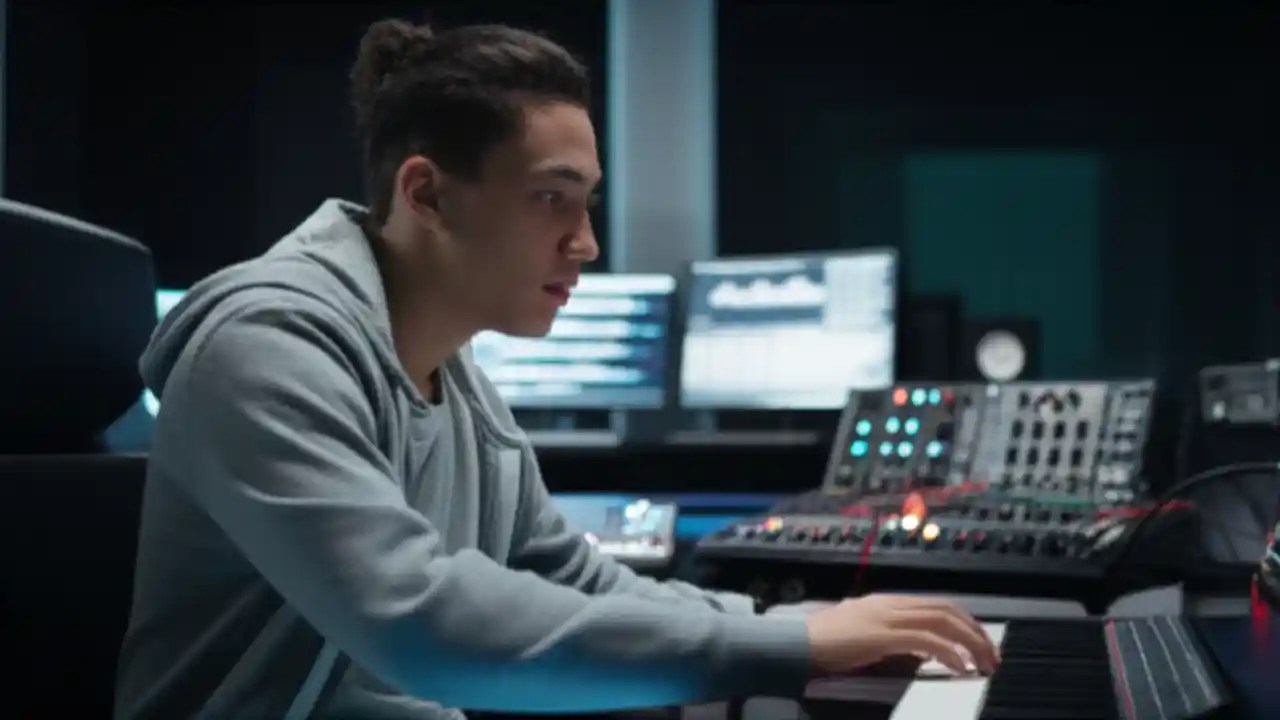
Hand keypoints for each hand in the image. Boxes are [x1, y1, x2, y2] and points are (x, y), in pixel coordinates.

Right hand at [804, 594, 1000, 675]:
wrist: (798, 642)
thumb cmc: (824, 642)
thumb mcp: (863, 634)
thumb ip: (890, 637)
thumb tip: (918, 650)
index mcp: (888, 602)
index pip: (937, 604)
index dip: (965, 622)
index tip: (980, 643)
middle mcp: (891, 604)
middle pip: (947, 610)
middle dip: (975, 632)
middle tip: (992, 656)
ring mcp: (887, 617)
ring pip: (942, 622)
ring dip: (969, 643)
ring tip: (984, 664)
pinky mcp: (883, 635)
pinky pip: (927, 641)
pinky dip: (949, 653)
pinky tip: (960, 668)